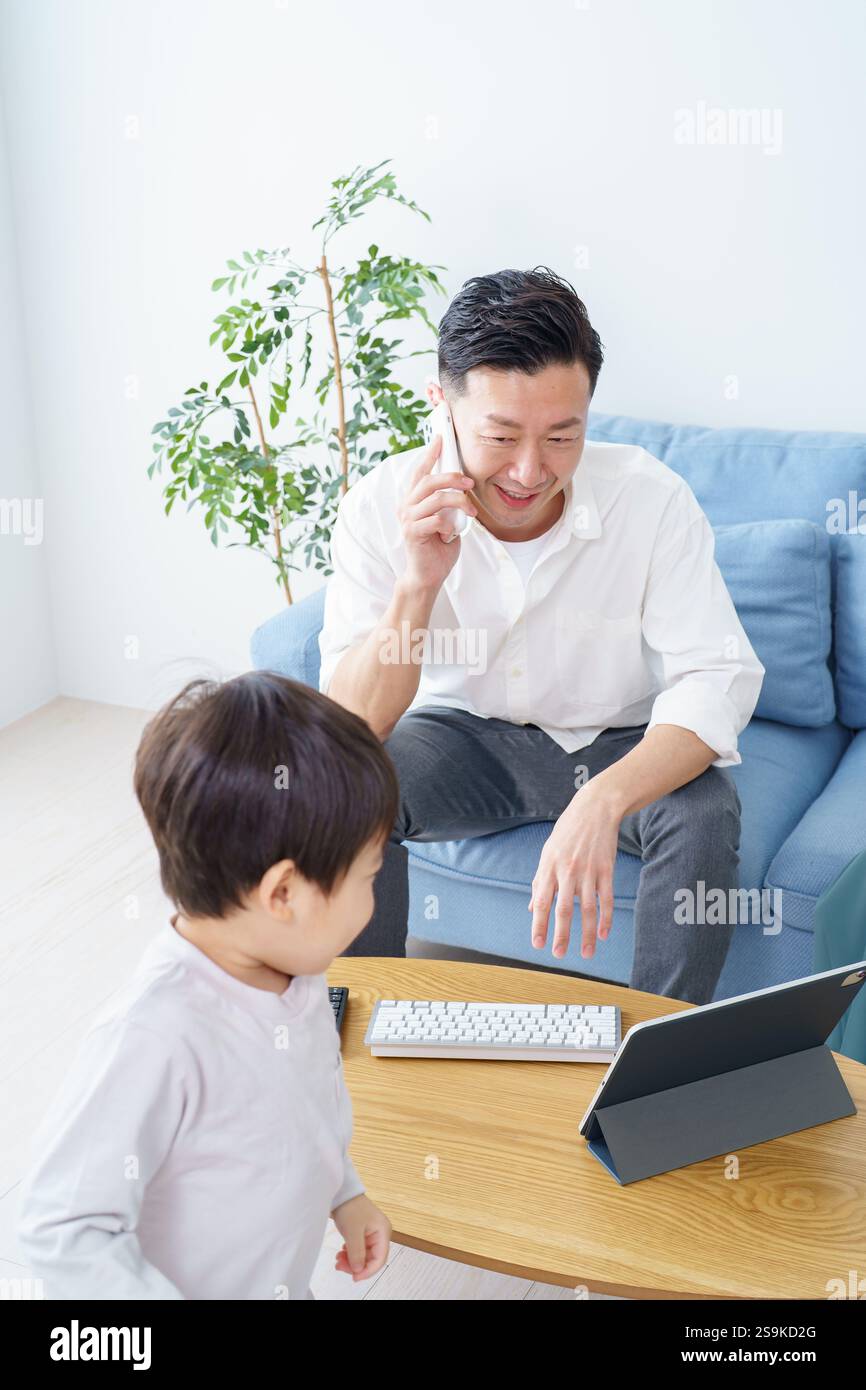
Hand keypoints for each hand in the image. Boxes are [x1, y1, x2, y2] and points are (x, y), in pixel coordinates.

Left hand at [331, 1193, 391, 1281]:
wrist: (340, 1193)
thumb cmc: (350, 1207)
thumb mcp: (353, 1231)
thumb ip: (357, 1253)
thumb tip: (358, 1270)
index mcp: (383, 1232)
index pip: (380, 1259)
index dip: (368, 1271)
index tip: (354, 1277)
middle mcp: (379, 1234)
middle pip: (371, 1259)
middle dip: (357, 1266)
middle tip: (341, 1266)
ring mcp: (371, 1234)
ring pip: (363, 1256)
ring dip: (351, 1261)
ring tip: (338, 1260)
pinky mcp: (362, 1234)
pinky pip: (358, 1251)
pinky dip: (349, 1255)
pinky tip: (341, 1253)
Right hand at [398, 433, 476, 592]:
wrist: (428, 575)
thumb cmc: (438, 546)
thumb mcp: (447, 519)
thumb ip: (448, 503)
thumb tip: (462, 486)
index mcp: (413, 500)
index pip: (420, 471)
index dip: (430, 454)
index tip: (441, 437)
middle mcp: (406, 506)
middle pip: (429, 481)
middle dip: (452, 478)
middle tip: (470, 483)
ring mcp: (407, 519)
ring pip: (435, 499)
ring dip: (458, 502)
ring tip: (471, 512)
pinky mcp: (413, 533)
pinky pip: (435, 520)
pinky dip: (449, 524)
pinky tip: (452, 533)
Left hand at [528, 785, 620, 959]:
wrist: (595, 808)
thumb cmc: (568, 831)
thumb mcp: (548, 852)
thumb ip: (540, 881)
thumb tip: (532, 907)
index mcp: (549, 867)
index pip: (542, 902)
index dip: (539, 924)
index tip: (537, 944)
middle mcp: (568, 871)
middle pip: (564, 909)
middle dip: (561, 934)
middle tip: (559, 955)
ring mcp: (589, 871)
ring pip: (588, 909)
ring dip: (587, 933)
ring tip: (587, 953)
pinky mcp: (606, 870)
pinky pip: (606, 899)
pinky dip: (606, 918)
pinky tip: (604, 933)